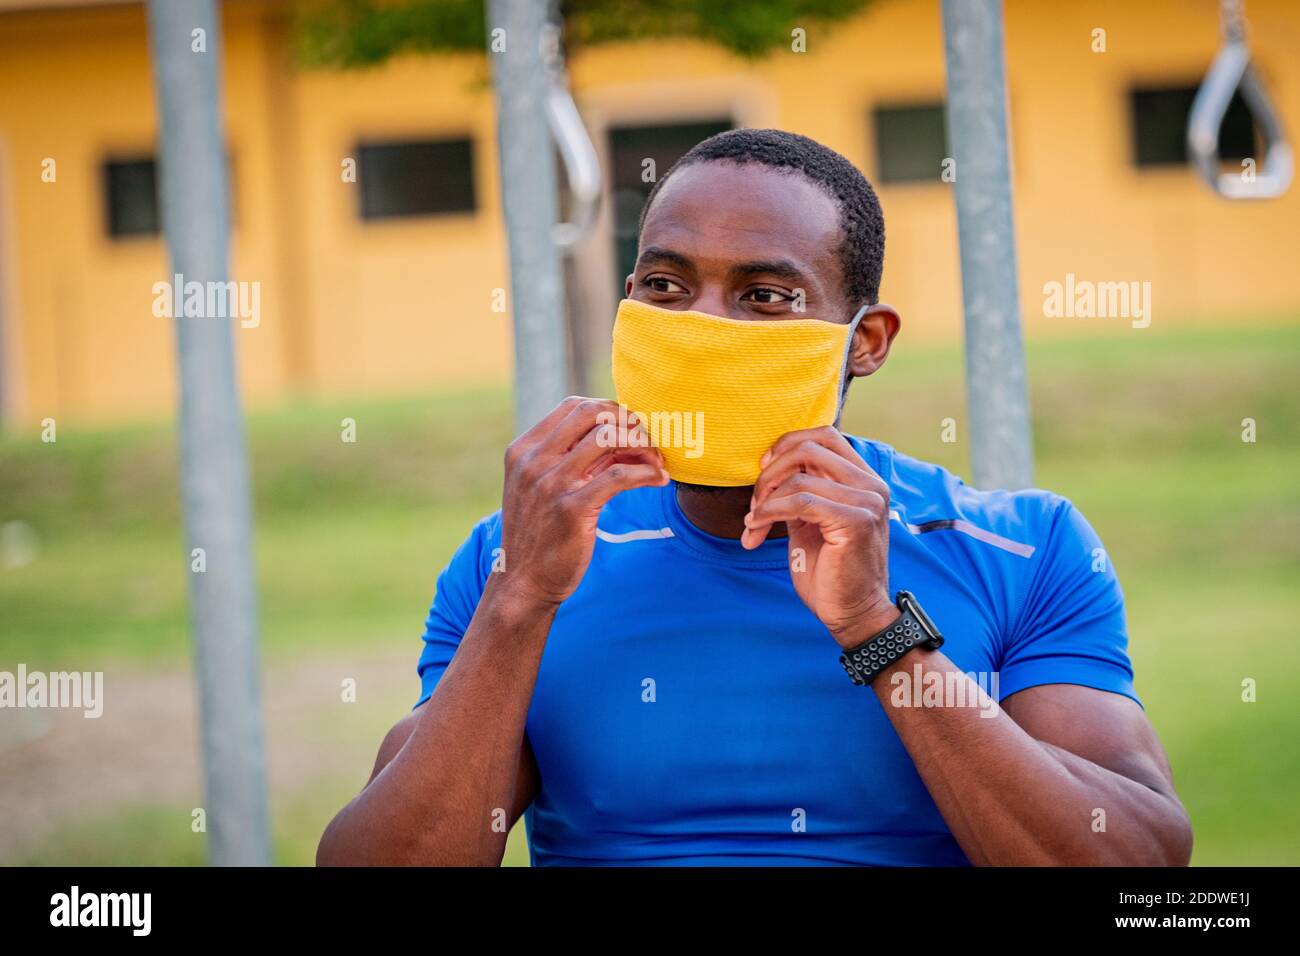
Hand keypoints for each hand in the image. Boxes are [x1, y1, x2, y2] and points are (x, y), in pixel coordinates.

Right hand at [496, 397, 666, 608]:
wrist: (523, 581)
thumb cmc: (539, 533)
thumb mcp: (543, 487)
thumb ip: (575, 460)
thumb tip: (623, 437)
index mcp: (524, 450)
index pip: (574, 406)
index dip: (610, 411)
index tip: (630, 429)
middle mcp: (534, 461)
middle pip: (592, 413)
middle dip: (627, 421)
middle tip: (648, 441)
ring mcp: (551, 483)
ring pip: (607, 438)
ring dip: (641, 444)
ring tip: (656, 461)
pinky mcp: (572, 508)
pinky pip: (619, 476)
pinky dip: (646, 472)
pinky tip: (659, 479)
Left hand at [742, 427, 896, 647]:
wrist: (854, 614)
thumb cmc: (830, 571)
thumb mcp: (811, 521)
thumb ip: (800, 491)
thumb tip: (769, 467)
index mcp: (863, 479)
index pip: (824, 435)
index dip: (787, 445)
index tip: (764, 470)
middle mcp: (871, 485)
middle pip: (808, 447)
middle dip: (770, 471)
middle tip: (755, 501)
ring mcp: (867, 502)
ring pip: (799, 477)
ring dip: (765, 499)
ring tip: (753, 522)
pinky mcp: (855, 522)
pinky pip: (800, 502)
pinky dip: (770, 512)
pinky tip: (756, 528)